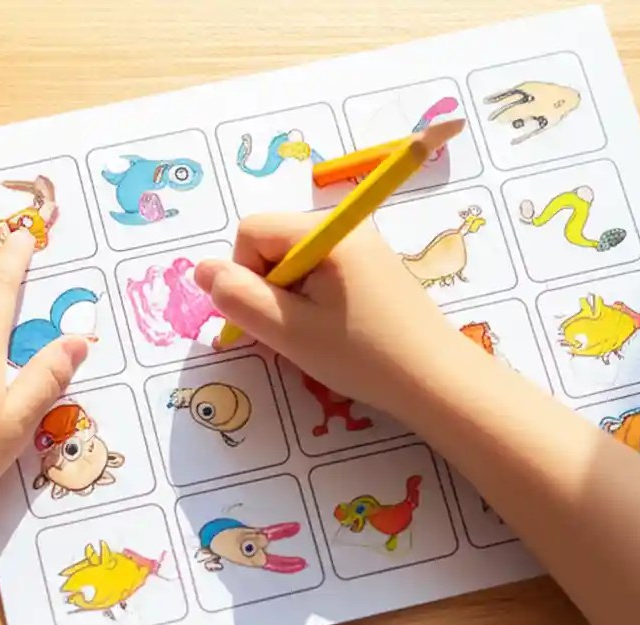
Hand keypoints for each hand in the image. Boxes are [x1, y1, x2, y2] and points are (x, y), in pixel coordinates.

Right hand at [194, 213, 461, 418]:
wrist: (436, 381)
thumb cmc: (363, 355)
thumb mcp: (289, 331)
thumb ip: (239, 298)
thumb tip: (203, 270)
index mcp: (326, 232)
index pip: (252, 230)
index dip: (244, 274)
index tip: (266, 316)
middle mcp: (345, 227)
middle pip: (273, 242)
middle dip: (267, 286)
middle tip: (292, 331)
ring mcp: (362, 247)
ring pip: (295, 262)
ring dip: (290, 298)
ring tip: (317, 335)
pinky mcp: (372, 269)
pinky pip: (321, 272)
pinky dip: (313, 301)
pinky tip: (335, 332)